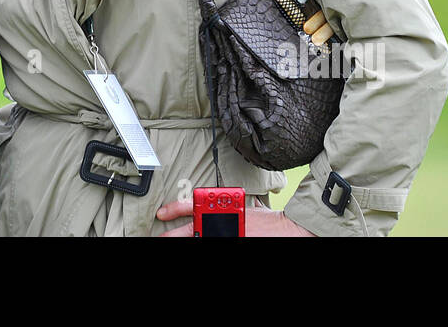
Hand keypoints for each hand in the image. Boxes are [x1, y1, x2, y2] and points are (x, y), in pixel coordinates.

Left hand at [156, 194, 316, 236]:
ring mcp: (224, 234)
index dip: (173, 209)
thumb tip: (217, 208)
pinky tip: (201, 239)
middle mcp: (220, 223)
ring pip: (198, 238)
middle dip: (173, 236)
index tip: (161, 213)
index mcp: (222, 209)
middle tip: (161, 238)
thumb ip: (228, 207)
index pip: (191, 206)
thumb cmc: (267, 219)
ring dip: (189, 238)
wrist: (286, 230)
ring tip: (172, 241)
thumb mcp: (244, 207)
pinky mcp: (232, 240)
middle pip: (189, 230)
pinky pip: (211, 242)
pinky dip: (206, 239)